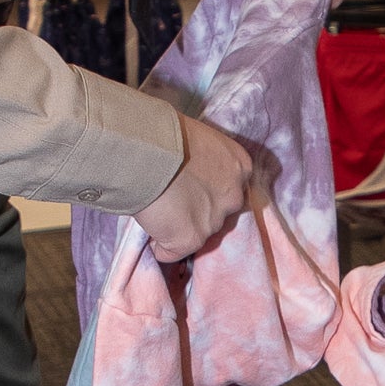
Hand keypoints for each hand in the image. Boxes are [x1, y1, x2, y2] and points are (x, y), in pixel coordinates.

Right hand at [137, 112, 253, 262]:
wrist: (143, 149)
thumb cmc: (161, 132)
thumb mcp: (197, 138)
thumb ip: (203, 159)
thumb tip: (189, 172)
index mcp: (240, 165)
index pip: (230, 188)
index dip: (206, 190)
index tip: (188, 187)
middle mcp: (234, 195)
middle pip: (219, 214)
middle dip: (198, 211)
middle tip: (171, 200)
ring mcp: (214, 220)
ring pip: (197, 234)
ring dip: (177, 228)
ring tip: (155, 210)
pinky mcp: (191, 239)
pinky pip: (171, 253)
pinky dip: (158, 246)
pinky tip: (148, 226)